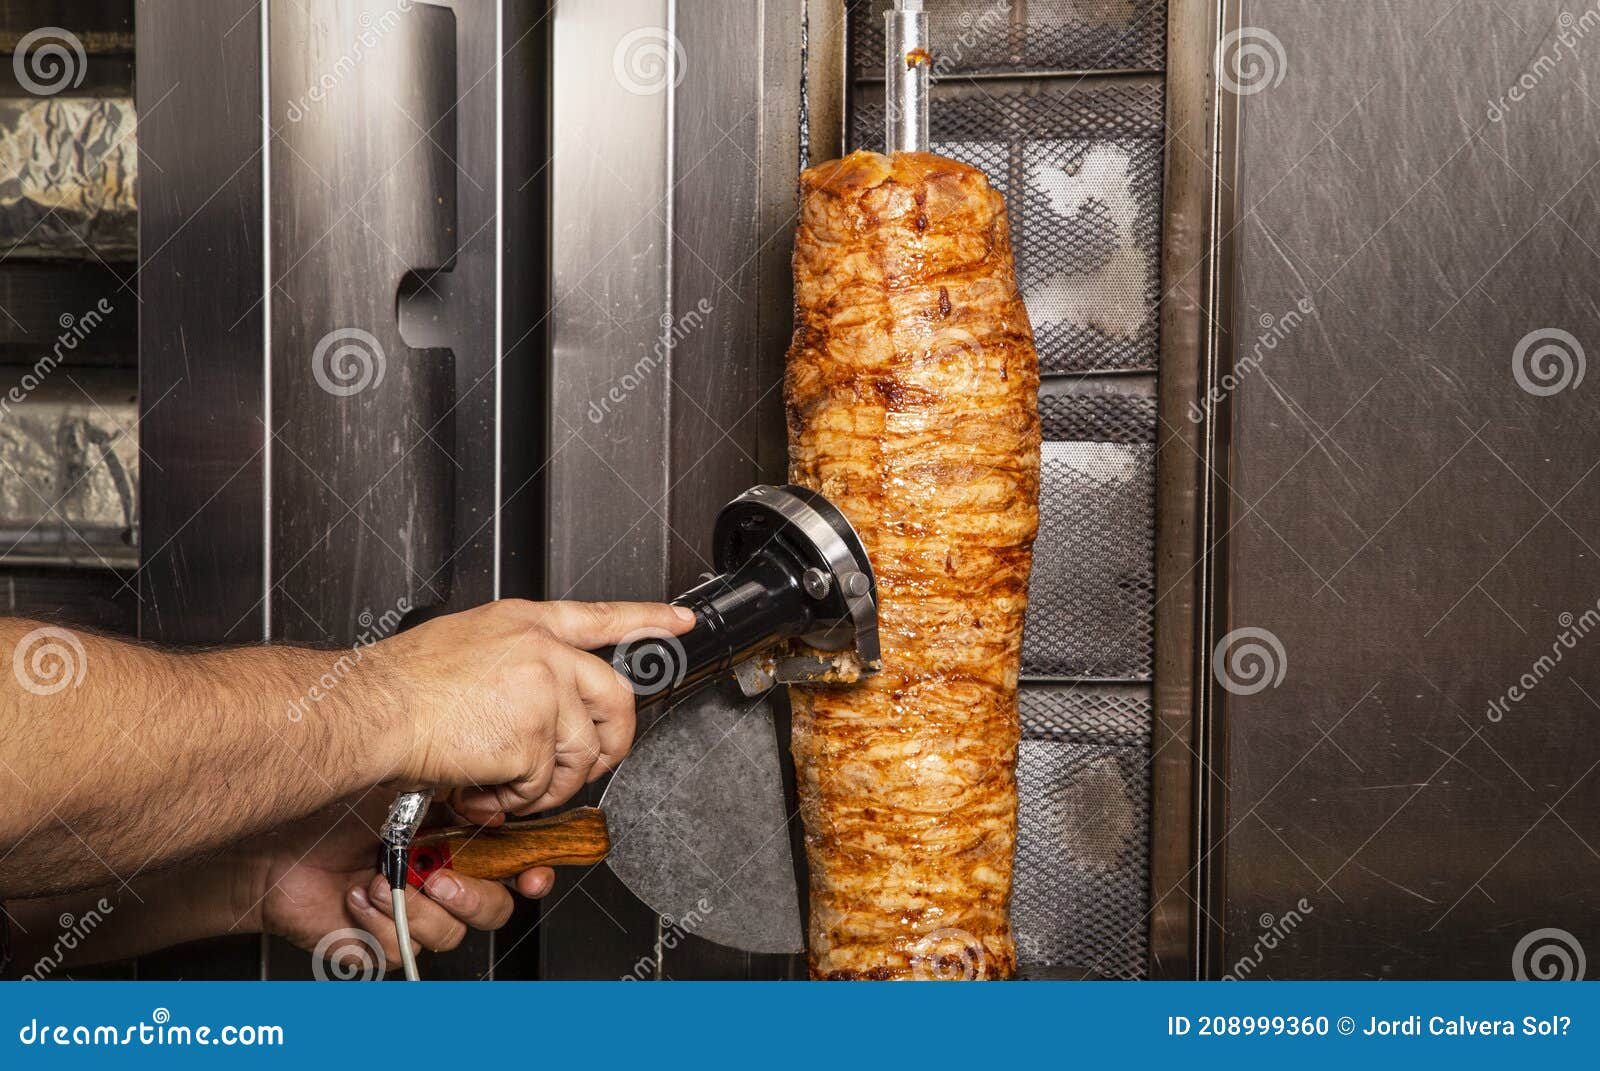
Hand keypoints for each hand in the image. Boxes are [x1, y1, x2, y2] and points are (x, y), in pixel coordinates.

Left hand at [235, 795, 553, 970]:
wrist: (271, 845)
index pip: (514, 863)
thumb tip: (498, 796)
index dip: (532, 873)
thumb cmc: (329, 805)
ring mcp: (411, 914)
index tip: (531, 874)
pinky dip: (379, 923)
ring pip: (449, 935)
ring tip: (379, 879)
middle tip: (441, 880)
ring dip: (415, 909)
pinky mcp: (379, 942)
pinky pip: (403, 951)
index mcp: (457, 839)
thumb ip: (457, 789)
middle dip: (473, 899)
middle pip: (493, 909)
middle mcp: (439, 878)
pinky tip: (355, 896)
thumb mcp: (406, 783)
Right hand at [380, 599, 693, 819]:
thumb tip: (540, 698)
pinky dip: (514, 800)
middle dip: (610, 744)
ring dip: (546, 785)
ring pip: (580, 753)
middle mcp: (543, 651)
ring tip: (504, 787)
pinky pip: (543, 784)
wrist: (369, 709)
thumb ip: (514, 662)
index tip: (678, 621)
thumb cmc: (398, 685)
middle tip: (589, 768)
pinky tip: (483, 791)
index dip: (646, 619)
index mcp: (525, 624)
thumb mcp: (465, 645)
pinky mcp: (533, 735)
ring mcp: (543, 690)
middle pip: (614, 697)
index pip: (601, 616)